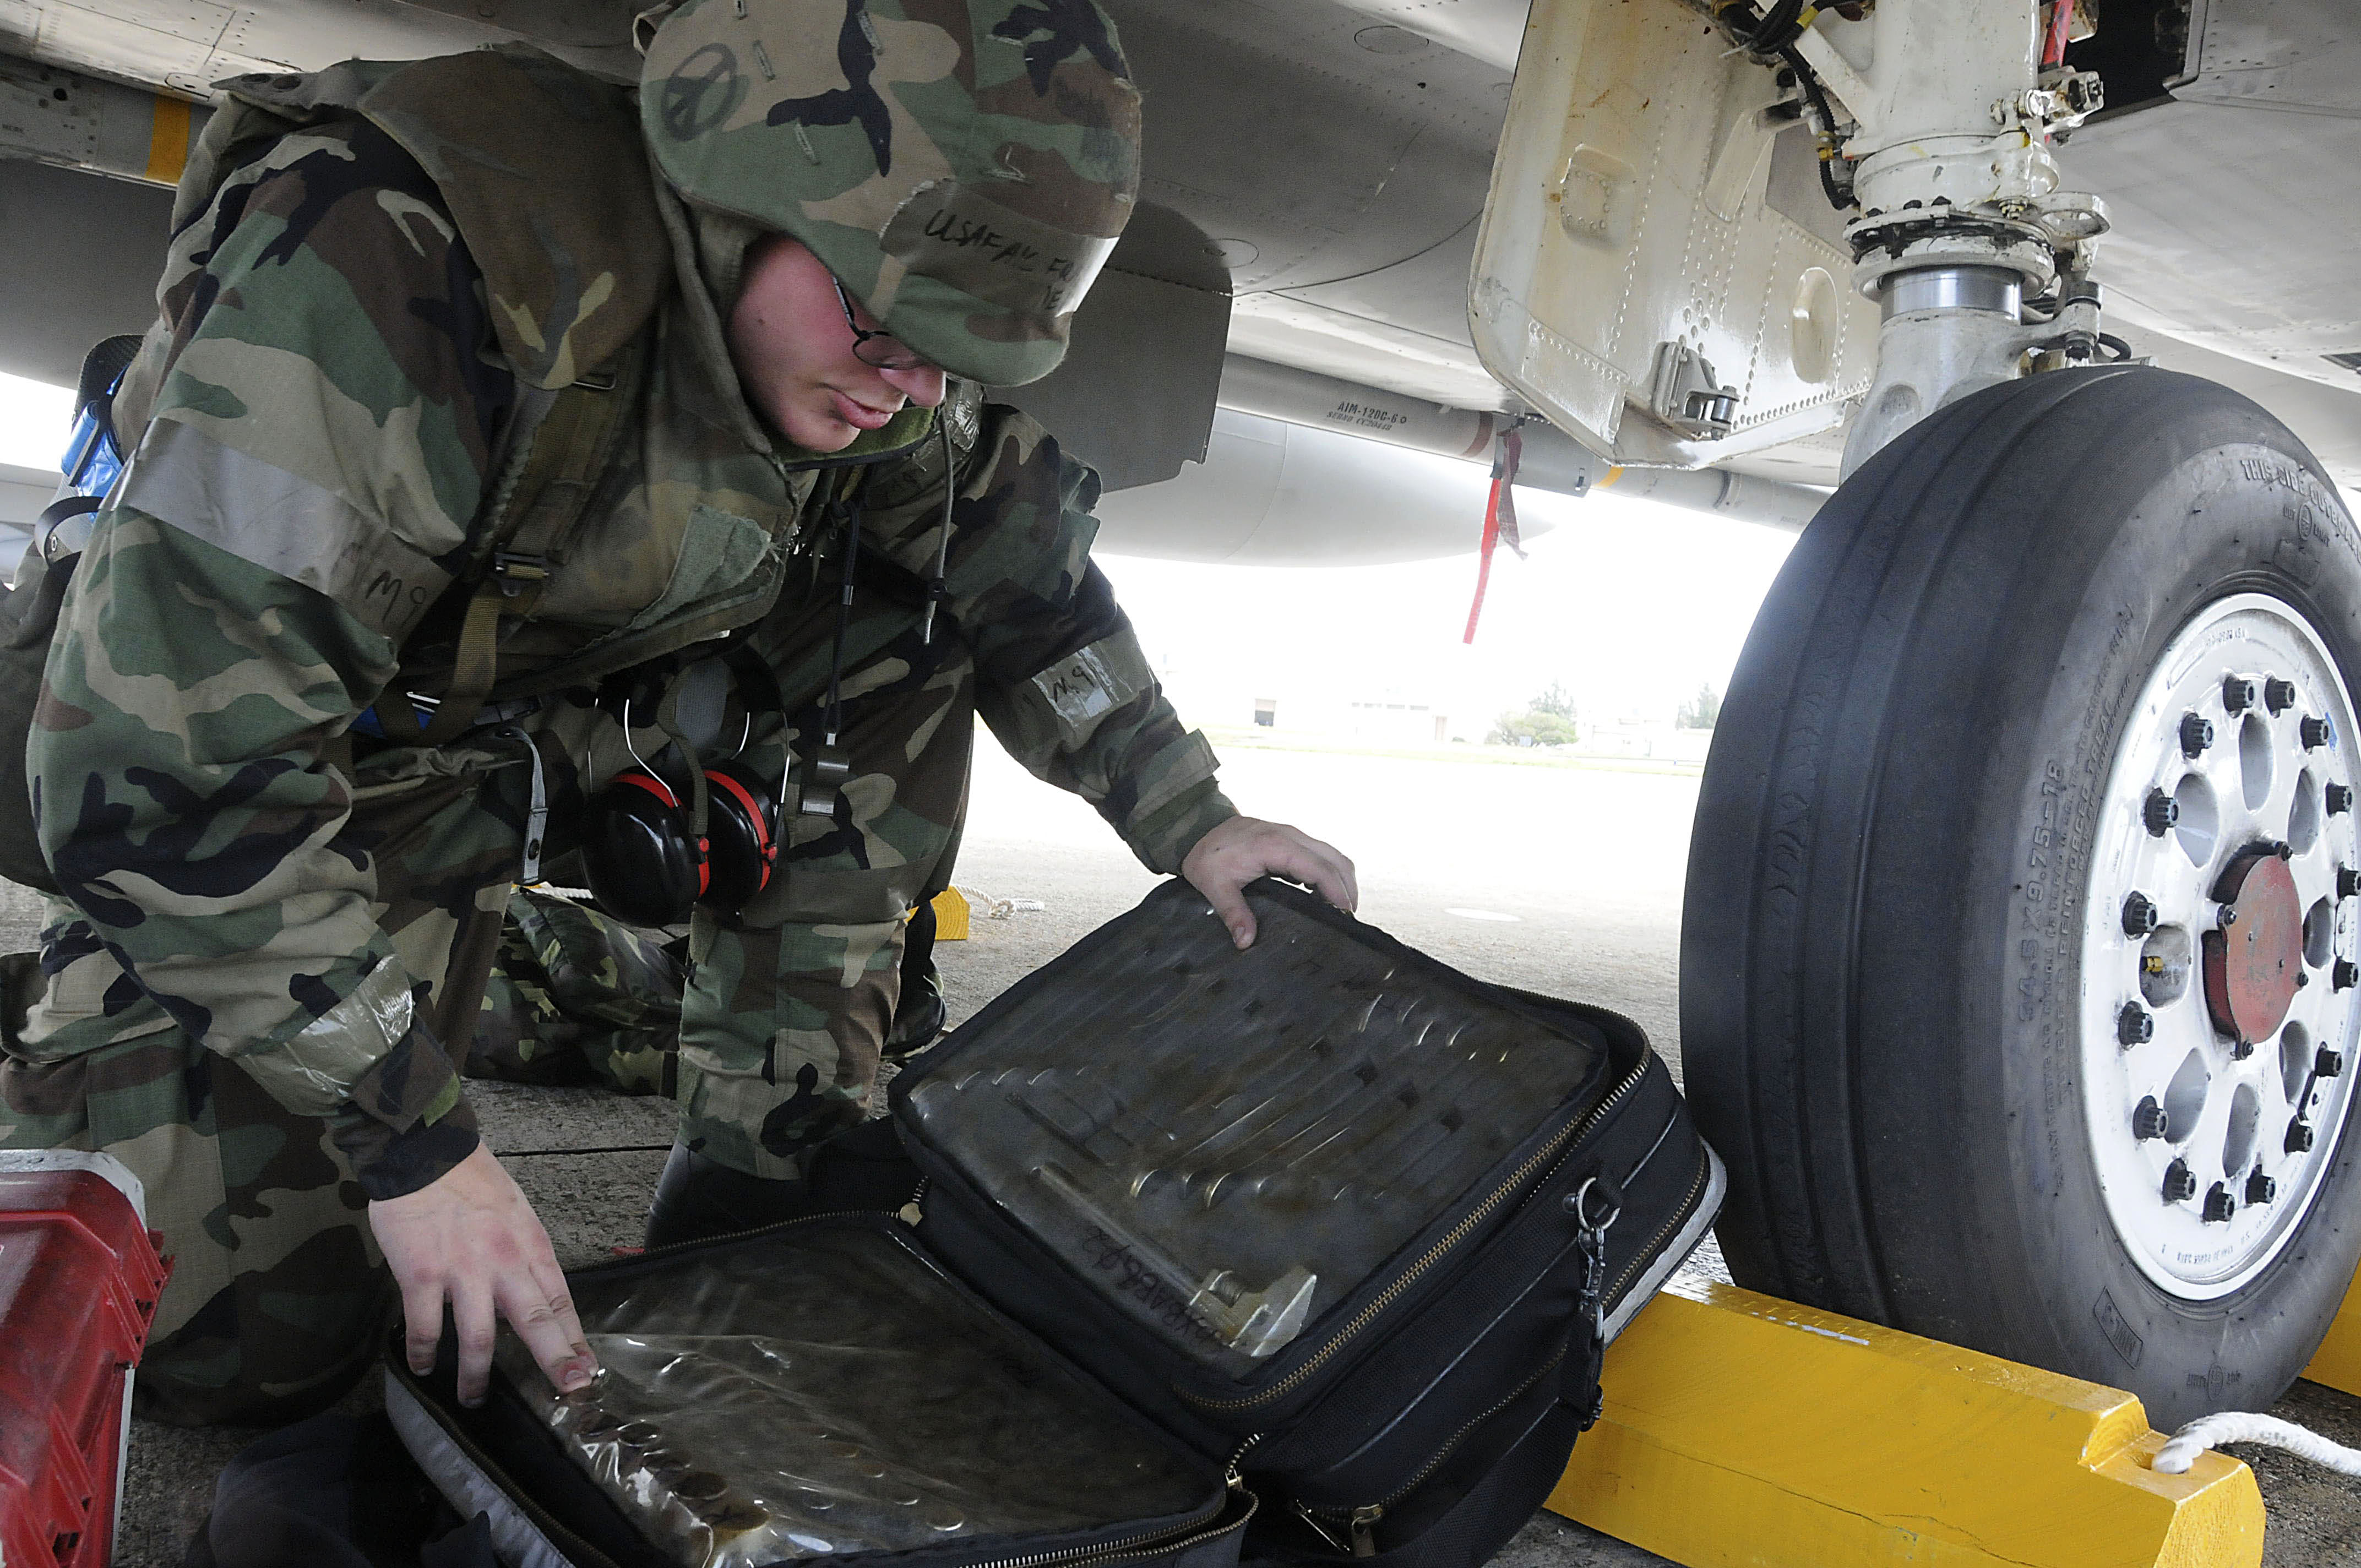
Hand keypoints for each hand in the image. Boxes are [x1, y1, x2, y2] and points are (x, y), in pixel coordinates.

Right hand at [369, 1142, 595, 1405]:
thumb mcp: (517, 1214)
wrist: (424, 1153)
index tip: (586, 1370)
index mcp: (530, 1246)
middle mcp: (504, 1261)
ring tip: (474, 1398)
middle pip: (536, 1320)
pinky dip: (423, 1353)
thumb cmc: (473, 1183)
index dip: (573, 1338)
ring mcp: (462, 1270)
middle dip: (554, 1359)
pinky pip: (425, 1325)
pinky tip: (422, 1368)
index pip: (560, 1300)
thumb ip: (524, 1256)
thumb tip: (529, 1297)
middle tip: (567, 1390)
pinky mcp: (421, 1274)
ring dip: (477, 1374)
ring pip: (478, 1336)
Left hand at [1181, 816, 1357, 947]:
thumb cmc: (1208, 855)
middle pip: (1335, 860)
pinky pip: (1322, 855)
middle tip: (1347, 920)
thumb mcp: (1214, 885)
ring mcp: (1294, 836)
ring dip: (1341, 881)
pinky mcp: (1292, 840)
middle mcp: (1291, 836)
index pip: (1319, 867)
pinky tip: (1324, 897)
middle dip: (1347, 889)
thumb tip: (1246, 940)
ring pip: (1332, 855)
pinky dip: (1330, 874)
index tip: (1345, 915)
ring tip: (1340, 911)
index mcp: (1275, 846)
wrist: (1199, 827)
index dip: (1337, 891)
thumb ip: (1232, 912)